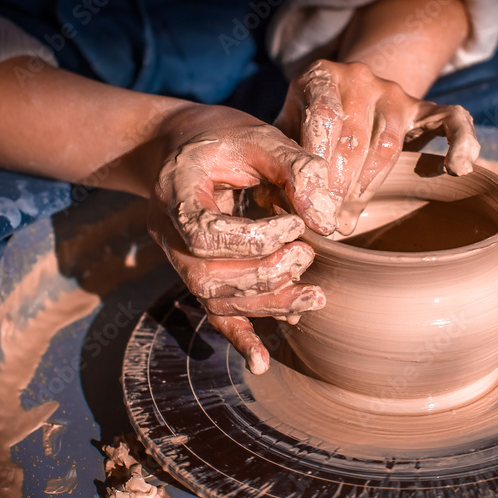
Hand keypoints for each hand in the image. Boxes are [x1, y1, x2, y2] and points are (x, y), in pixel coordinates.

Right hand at [146, 105, 336, 373]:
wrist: (179, 146)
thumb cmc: (223, 138)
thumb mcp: (260, 136)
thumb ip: (296, 170)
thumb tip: (328, 221)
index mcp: (176, 192)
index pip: (205, 235)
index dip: (254, 239)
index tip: (295, 222)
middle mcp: (168, 233)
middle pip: (206, 278)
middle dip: (265, 275)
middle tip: (308, 254)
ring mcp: (178, 258)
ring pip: (213, 299)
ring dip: (266, 304)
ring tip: (314, 295)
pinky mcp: (196, 273)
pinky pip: (211, 313)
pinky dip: (238, 337)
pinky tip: (261, 360)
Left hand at [275, 60, 480, 233]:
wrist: (344, 91)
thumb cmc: (304, 125)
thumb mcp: (284, 130)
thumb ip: (280, 160)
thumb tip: (276, 209)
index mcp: (319, 75)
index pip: (321, 119)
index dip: (318, 166)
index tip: (312, 204)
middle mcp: (359, 76)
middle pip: (354, 136)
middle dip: (339, 185)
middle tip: (328, 220)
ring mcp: (394, 91)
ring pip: (388, 142)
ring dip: (369, 184)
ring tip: (350, 214)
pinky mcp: (425, 106)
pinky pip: (452, 119)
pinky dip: (460, 142)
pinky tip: (457, 169)